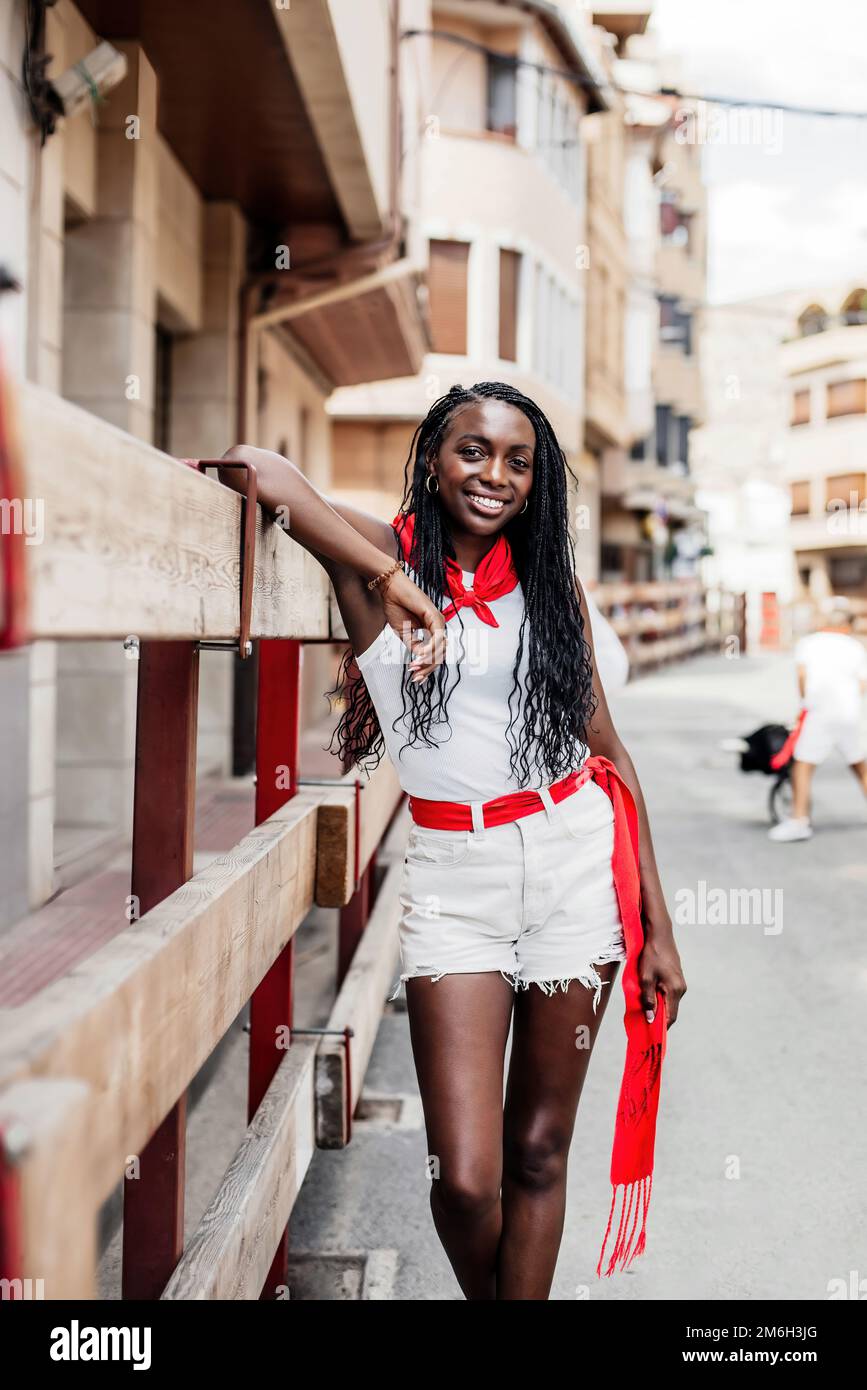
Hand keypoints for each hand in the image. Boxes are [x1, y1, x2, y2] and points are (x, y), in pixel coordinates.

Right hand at [379, 568, 446, 682]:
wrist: (390, 589)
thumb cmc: (396, 606)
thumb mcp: (404, 633)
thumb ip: (414, 646)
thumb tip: (421, 659)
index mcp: (432, 630)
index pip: (436, 654)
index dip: (427, 668)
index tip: (415, 678)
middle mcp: (438, 626)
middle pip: (440, 654)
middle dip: (428, 668)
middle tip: (415, 677)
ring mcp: (438, 620)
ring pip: (440, 648)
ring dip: (427, 660)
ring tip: (414, 666)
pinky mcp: (434, 616)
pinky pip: (437, 637)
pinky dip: (429, 648)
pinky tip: (420, 655)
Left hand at [638, 918, 686, 1027]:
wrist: (659, 933)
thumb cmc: (651, 954)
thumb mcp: (645, 977)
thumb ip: (648, 999)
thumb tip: (650, 1018)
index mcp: (675, 990)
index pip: (670, 1017)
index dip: (661, 1028)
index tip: (650, 1035)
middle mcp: (680, 988)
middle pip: (669, 1010)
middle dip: (657, 1017)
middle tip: (642, 1023)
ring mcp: (679, 982)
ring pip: (667, 1001)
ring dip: (656, 1006)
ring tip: (642, 1008)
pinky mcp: (675, 977)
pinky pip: (667, 993)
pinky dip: (658, 997)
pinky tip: (647, 995)